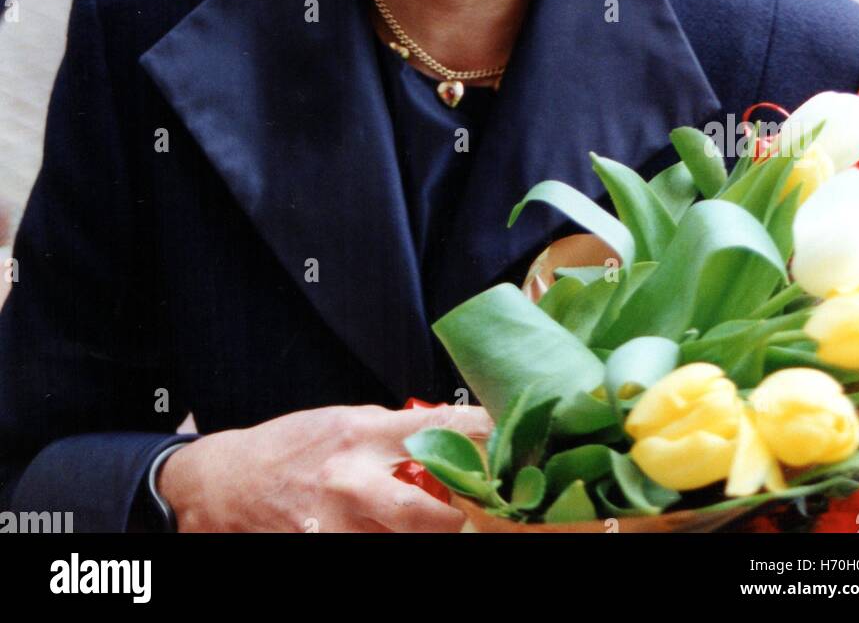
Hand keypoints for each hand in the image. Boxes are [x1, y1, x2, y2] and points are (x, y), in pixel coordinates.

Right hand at [158, 401, 492, 532]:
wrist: (226, 486)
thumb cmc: (291, 447)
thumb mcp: (343, 421)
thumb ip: (392, 433)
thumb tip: (447, 439)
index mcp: (361, 433)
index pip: (438, 428)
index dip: (484, 433)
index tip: (515, 435)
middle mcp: (353, 480)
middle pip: (428, 512)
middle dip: (465, 519)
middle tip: (493, 513)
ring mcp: (338, 526)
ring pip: (404, 543)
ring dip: (433, 537)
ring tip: (456, 527)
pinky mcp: (324, 553)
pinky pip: (374, 556)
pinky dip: (392, 549)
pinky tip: (401, 539)